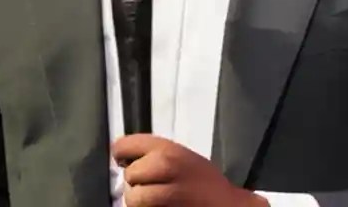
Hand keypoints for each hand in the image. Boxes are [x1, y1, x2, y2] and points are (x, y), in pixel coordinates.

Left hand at [112, 134, 267, 206]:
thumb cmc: (203, 180)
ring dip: (139, 202)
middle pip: (129, 175)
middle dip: (135, 182)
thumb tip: (120, 158)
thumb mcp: (179, 156)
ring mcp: (166, 192)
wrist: (228, 205)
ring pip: (133, 198)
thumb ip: (152, 154)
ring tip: (155, 201)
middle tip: (149, 185)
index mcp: (167, 148)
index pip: (123, 146)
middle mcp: (165, 166)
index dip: (122, 155)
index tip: (127, 162)